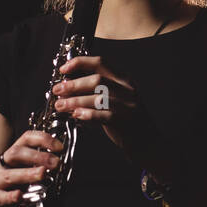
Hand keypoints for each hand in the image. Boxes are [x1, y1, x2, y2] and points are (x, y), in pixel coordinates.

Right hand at [0, 130, 63, 206]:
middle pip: (16, 153)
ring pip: (8, 175)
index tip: (59, 148)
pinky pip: (0, 196)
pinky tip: (19, 196)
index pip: (25, 139)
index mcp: (10, 158)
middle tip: (55, 164)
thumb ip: (45, 175)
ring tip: (42, 175)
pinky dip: (11, 196)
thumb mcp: (35, 186)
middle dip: (38, 156)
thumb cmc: (18, 204)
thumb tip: (66, 168)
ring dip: (27, 174)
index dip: (43, 139)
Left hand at [52, 56, 175, 179]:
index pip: (100, 63)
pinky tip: (76, 115)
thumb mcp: (115, 100)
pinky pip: (104, 115)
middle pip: (97, 80)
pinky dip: (87, 114)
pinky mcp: (126, 121)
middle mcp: (128, 89)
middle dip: (73, 84)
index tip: (64, 69)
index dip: (80, 62)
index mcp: (124, 80)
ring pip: (98, 98)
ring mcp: (129, 105)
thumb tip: (69, 85)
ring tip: (61, 105)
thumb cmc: (127, 122)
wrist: (149, 143)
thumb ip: (97, 91)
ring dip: (75, 101)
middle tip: (58, 90)